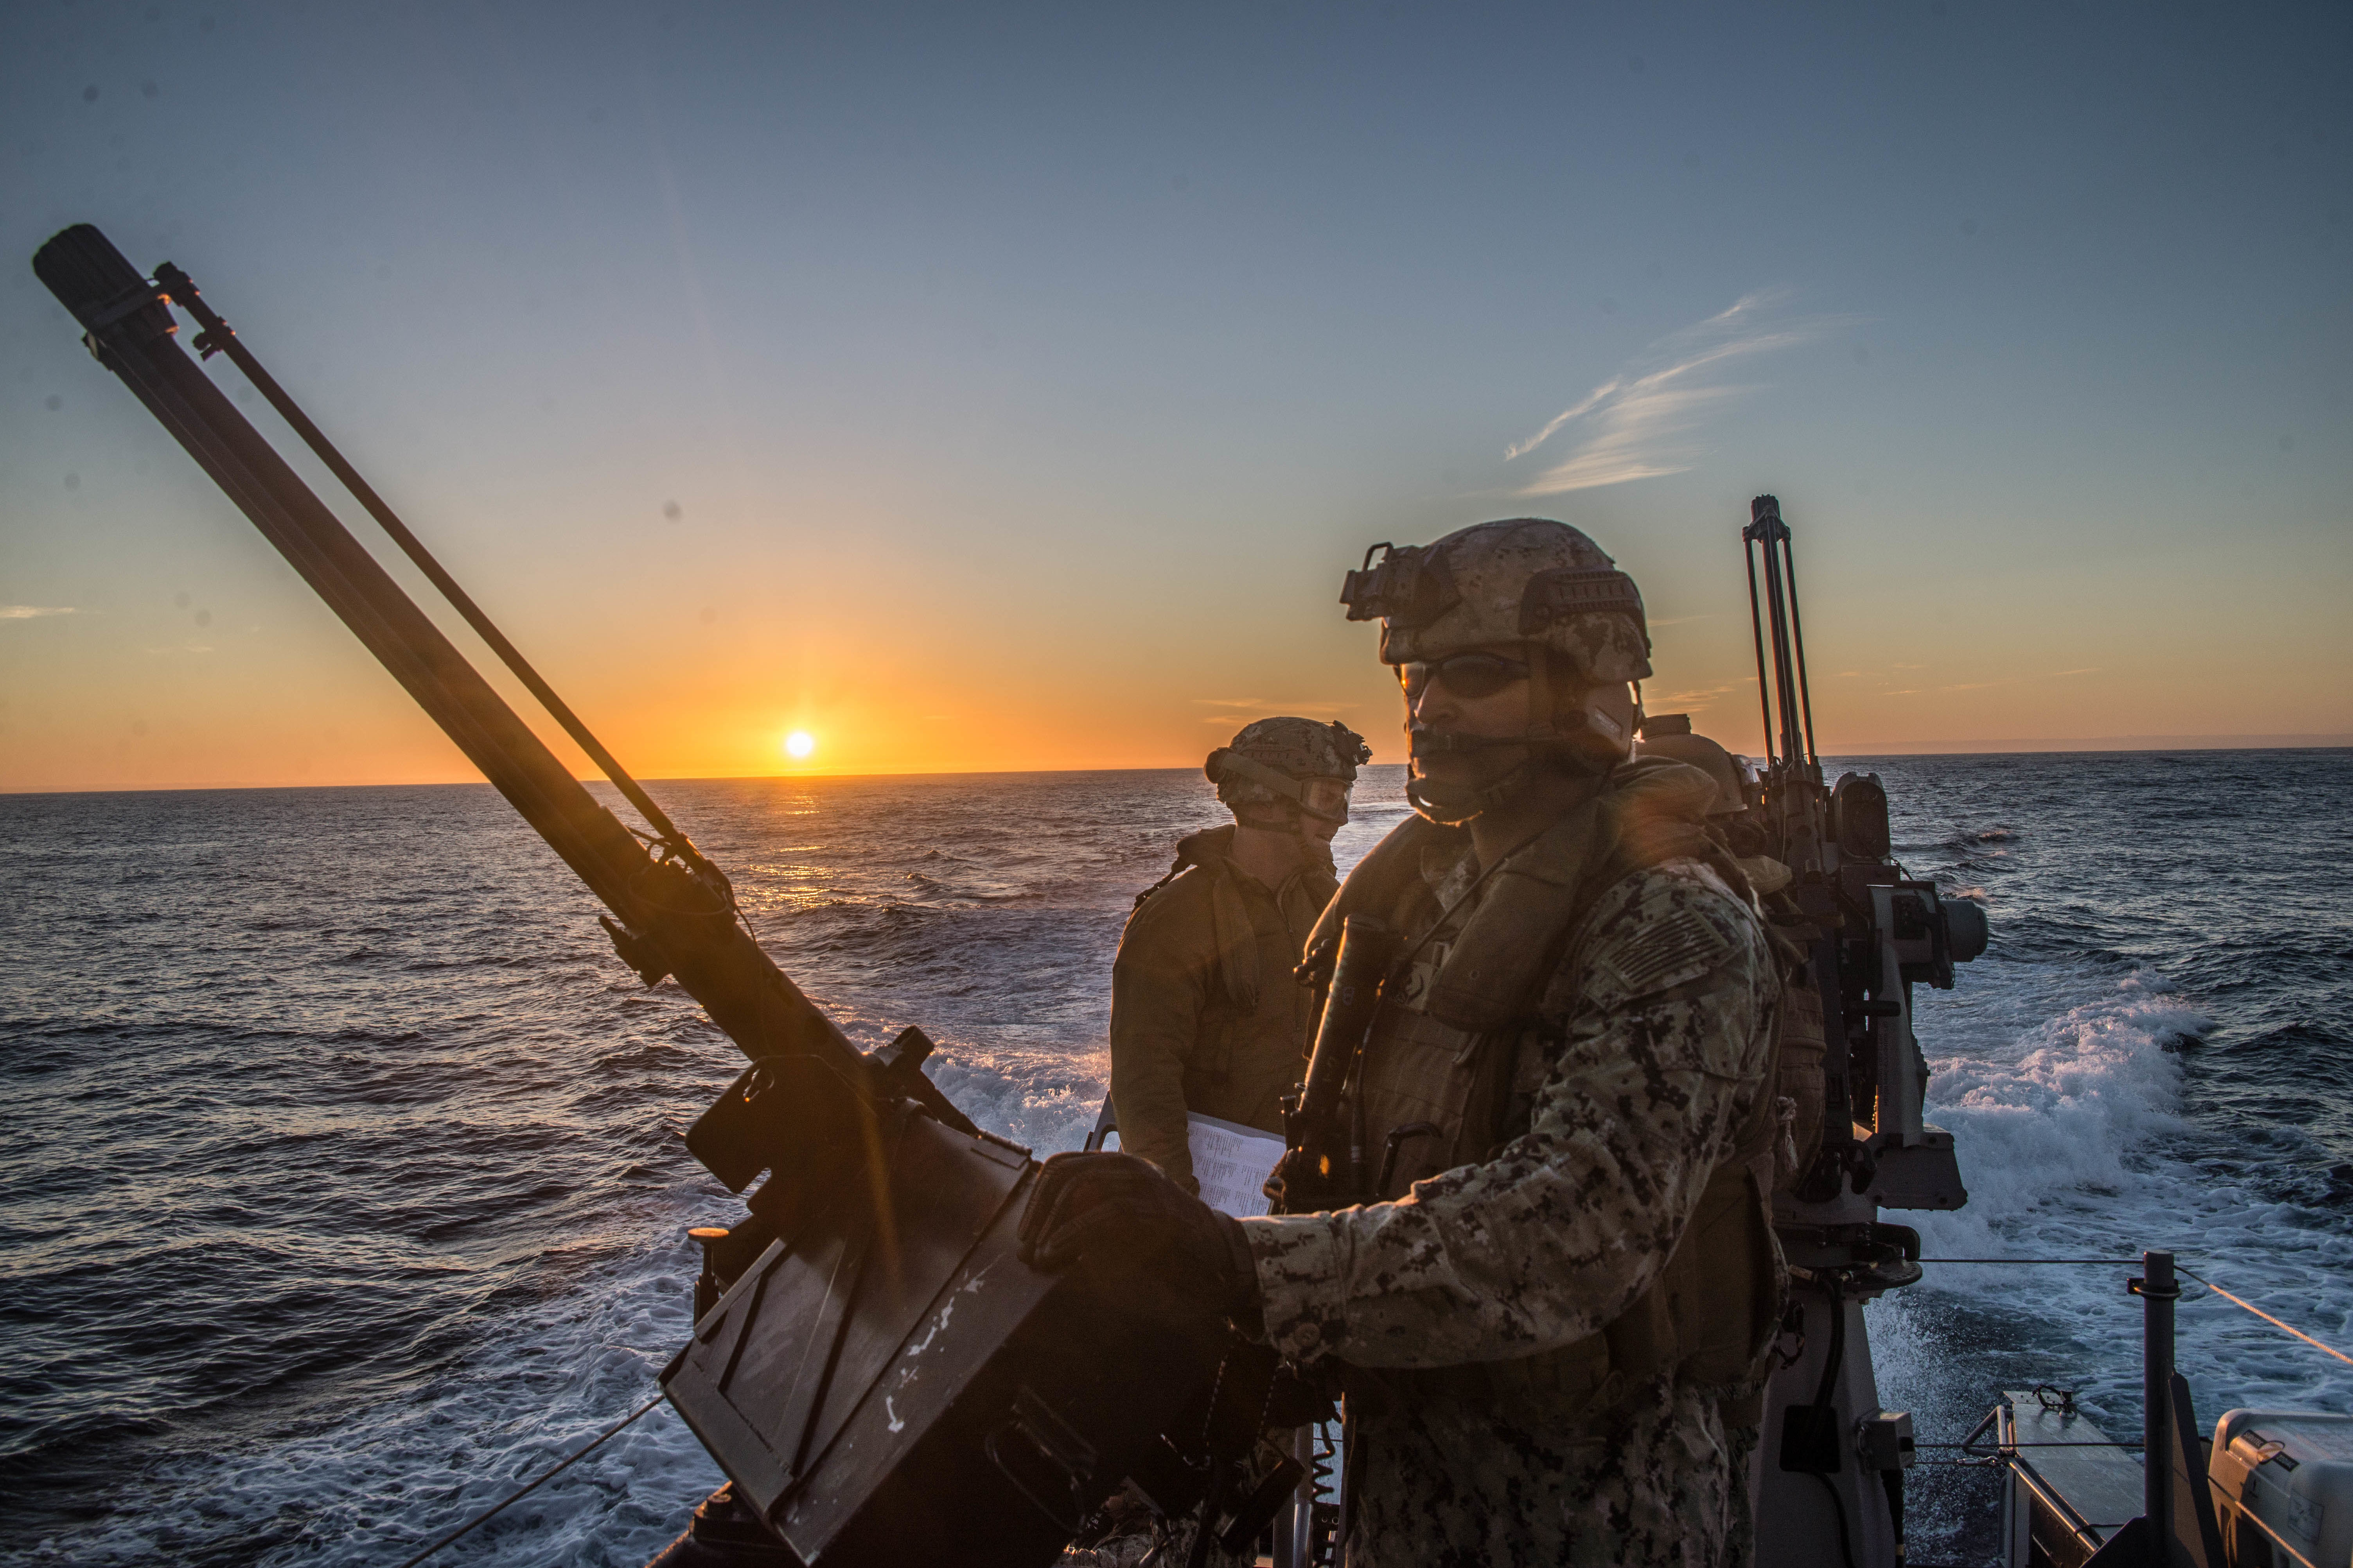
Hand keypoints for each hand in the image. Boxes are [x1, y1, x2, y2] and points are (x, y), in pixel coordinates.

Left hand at [1017, 1151, 1259, 1318]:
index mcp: (1117, 1165)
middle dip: (1038, 1212)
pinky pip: (1106, 1214)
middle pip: (1066, 1174)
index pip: (1062, 1165)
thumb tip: (1040, 1229)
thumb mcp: (1121, 1219)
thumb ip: (1090, 1213)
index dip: (1036, 1196)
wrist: (1214, 1251)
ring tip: (1039, 1255)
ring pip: (1082, 1189)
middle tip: (1025, 1246)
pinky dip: (1075, 1233)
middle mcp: (1130, 1166)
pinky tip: (1059, 1252)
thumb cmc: (1162, 1239)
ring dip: (1052, 1225)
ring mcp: (1146, 1184)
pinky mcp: (1157, 1209)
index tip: (1024, 1231)